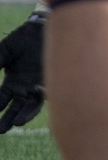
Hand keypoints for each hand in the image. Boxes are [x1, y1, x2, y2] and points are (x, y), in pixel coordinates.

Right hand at [0, 12, 46, 132]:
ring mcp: (38, 84)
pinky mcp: (51, 79)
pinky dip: (39, 100)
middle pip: (16, 107)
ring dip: (23, 115)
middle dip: (8, 119)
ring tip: (15, 124)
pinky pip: (46, 93)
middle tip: (1, 130)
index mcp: (13, 82)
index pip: (2, 99)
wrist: (42, 28)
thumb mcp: (4, 52)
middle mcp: (25, 87)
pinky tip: (34, 105)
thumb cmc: (22, 39)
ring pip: (31, 105)